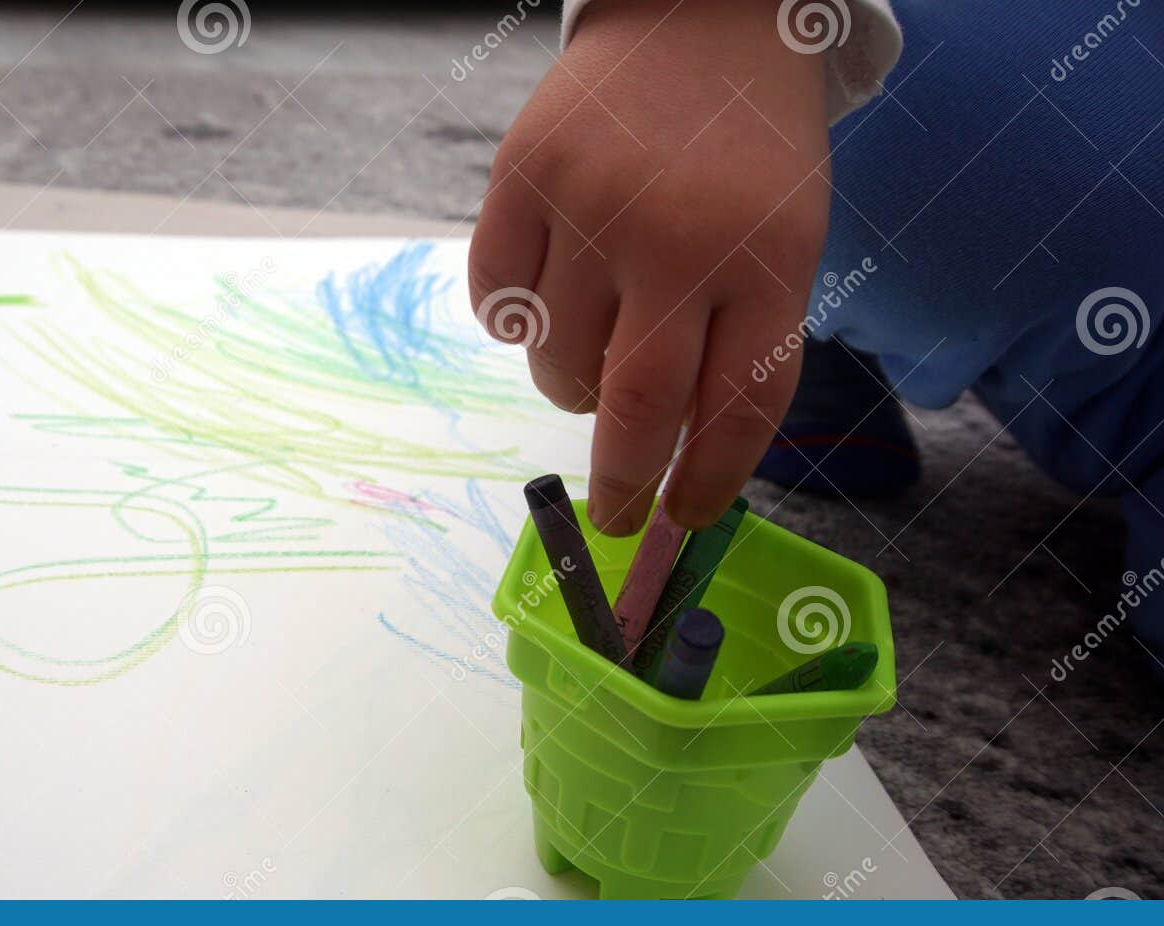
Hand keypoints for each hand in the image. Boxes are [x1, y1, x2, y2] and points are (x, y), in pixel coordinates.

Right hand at [469, 0, 831, 533]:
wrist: (702, 14)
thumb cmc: (750, 149)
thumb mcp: (786, 239)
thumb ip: (744, 340)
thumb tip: (678, 458)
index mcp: (769, 258)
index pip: (738, 408)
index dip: (705, 482)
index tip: (680, 517)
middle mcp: (680, 237)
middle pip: (636, 406)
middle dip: (621, 482)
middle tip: (612, 516)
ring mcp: (593, 204)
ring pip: (556, 360)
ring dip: (570, 384)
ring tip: (595, 345)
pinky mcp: (522, 176)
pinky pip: (495, 301)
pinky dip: (515, 324)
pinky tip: (549, 297)